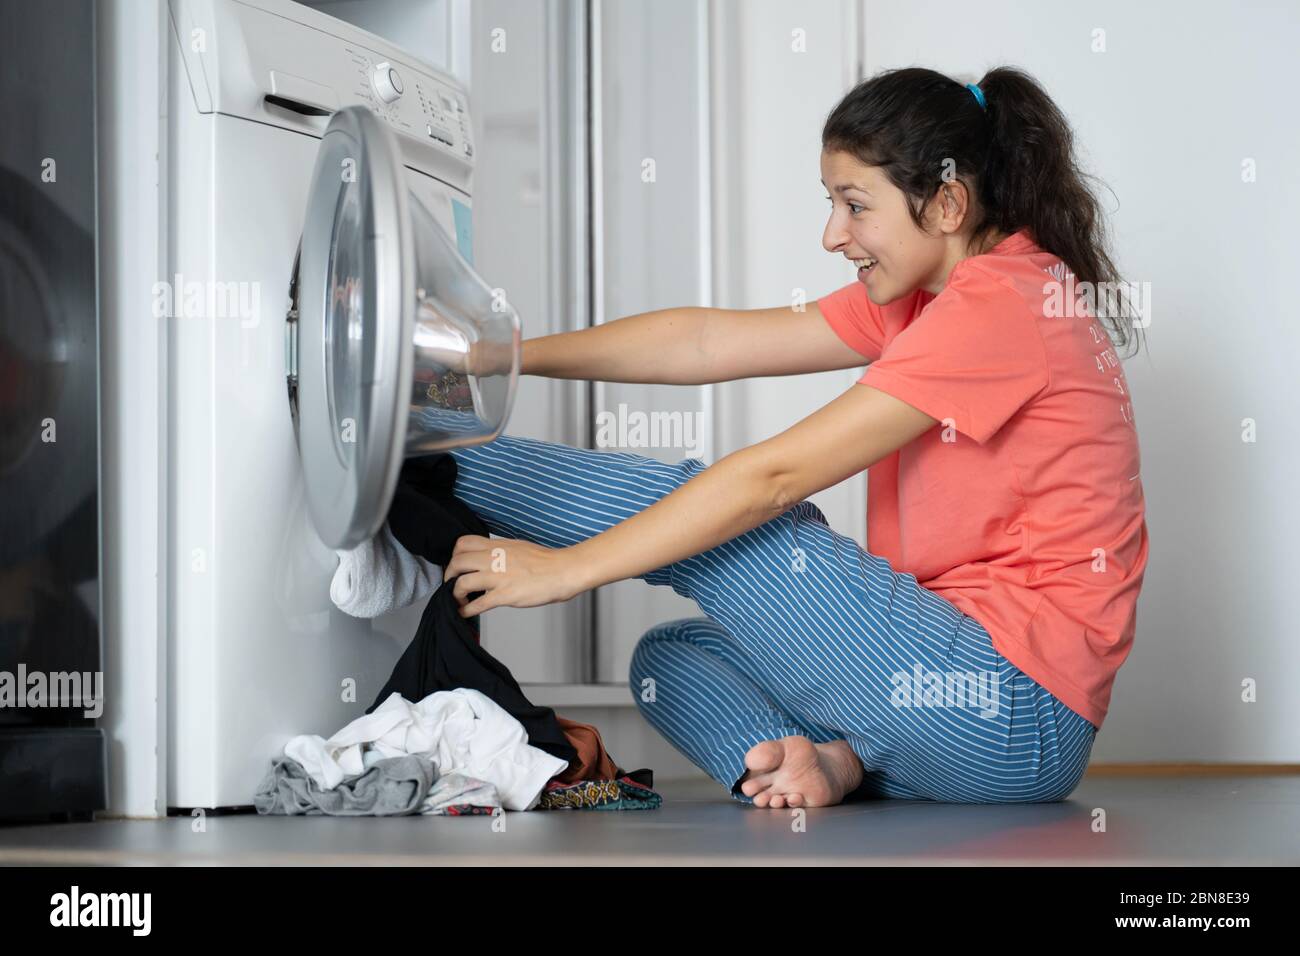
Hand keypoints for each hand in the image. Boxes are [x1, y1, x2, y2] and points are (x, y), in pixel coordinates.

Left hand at [444, 534, 583, 616]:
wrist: (564, 570)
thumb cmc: (547, 562)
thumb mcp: (519, 547)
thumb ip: (501, 552)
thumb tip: (490, 559)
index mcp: (498, 545)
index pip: (463, 543)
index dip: (455, 555)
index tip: (457, 566)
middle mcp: (494, 558)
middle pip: (457, 562)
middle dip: (449, 575)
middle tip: (452, 584)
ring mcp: (499, 577)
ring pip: (462, 582)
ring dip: (455, 594)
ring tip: (458, 600)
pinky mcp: (505, 594)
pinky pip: (478, 603)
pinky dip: (466, 610)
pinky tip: (465, 613)